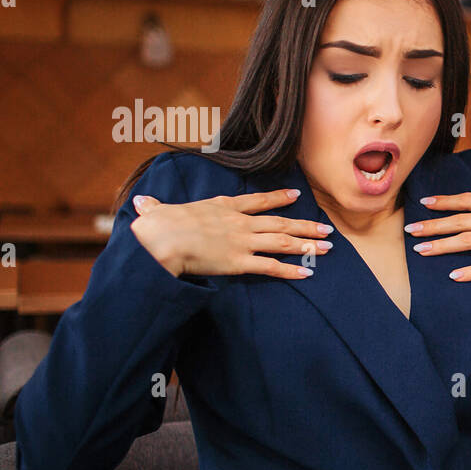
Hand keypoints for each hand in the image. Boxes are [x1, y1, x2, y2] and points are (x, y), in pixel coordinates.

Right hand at [129, 189, 334, 279]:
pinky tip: (307, 274)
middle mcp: (239, 222)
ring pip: (283, 242)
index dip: (279, 199)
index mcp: (223, 206)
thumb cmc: (158, 225)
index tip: (296, 196)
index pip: (258, 201)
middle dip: (306, 226)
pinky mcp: (239, 262)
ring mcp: (242, 241)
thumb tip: (142, 204)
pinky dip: (290, 270)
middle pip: (280, 223)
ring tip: (328, 248)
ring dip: (307, 245)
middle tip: (327, 229)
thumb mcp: (158, 211)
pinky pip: (271, 267)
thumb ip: (155, 208)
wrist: (161, 238)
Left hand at [407, 191, 470, 287]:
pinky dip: (469, 271)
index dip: (446, 201)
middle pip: (461, 221)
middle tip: (411, 229)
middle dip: (433, 224)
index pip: (470, 200)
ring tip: (421, 251)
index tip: (426, 202)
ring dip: (441, 246)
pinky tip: (453, 276)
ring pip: (467, 241)